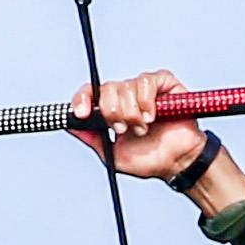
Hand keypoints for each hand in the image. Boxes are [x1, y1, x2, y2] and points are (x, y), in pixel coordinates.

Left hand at [74, 68, 212, 190]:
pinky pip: (146, 81)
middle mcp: (126, 95)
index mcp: (112, 109)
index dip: (82, 100)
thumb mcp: (111, 153)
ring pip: (126, 86)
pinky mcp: (163, 83)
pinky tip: (152, 116)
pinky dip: (146, 100)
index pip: (91, 93)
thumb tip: (68, 125)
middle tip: (124, 129)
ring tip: (143, 128)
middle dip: (112, 112)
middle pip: (107, 88)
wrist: (177, 163)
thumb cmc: (148, 160)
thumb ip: (91, 137)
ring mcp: (144, 88)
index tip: (81, 114)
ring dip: (132, 112)